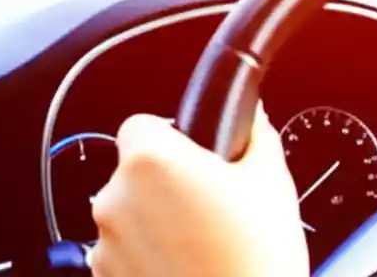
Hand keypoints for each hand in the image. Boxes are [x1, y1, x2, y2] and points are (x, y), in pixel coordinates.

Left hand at [87, 106, 309, 276]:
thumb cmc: (256, 262)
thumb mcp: (271, 182)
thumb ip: (253, 133)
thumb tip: (247, 114)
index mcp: (150, 160)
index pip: (141, 124)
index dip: (171, 138)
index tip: (193, 158)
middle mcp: (115, 197)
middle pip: (134, 173)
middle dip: (165, 184)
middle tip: (208, 207)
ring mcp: (105, 244)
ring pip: (128, 215)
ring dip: (153, 223)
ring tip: (200, 245)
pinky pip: (123, 254)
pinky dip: (146, 258)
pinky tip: (184, 267)